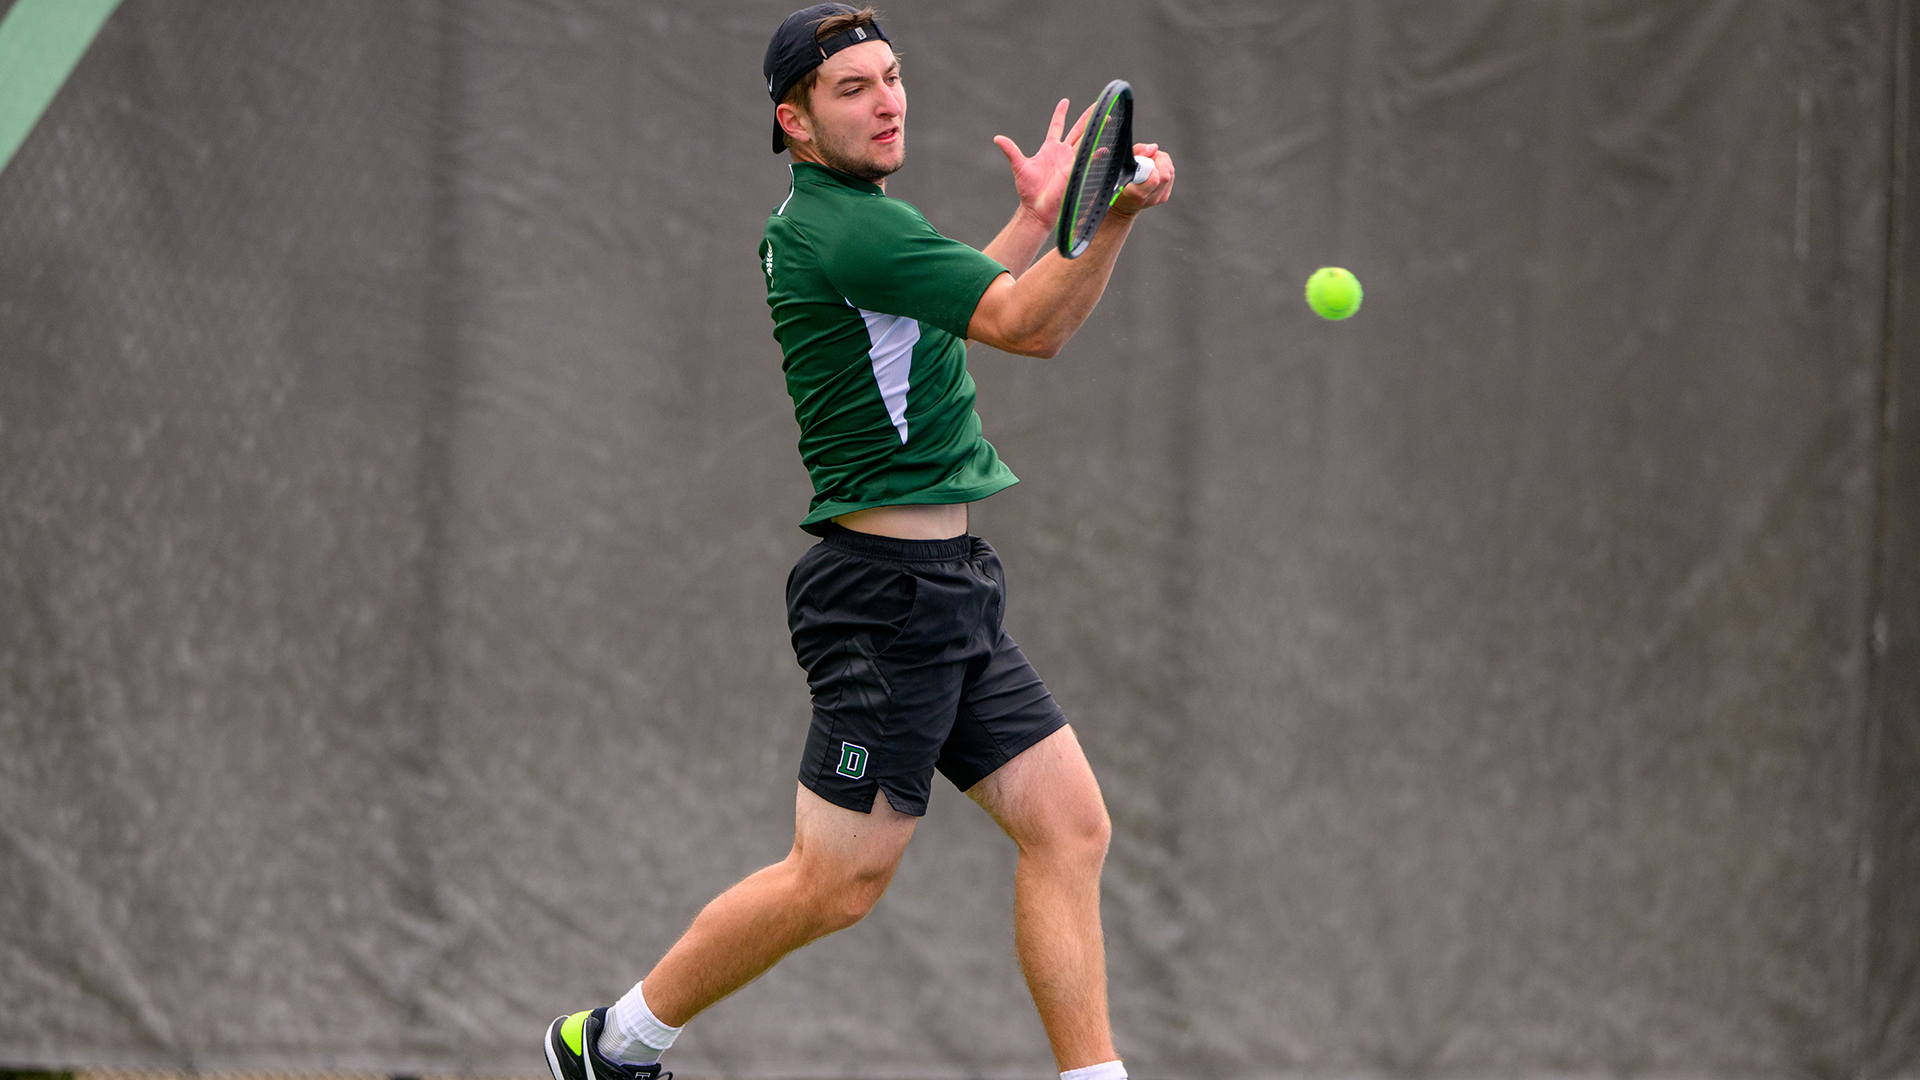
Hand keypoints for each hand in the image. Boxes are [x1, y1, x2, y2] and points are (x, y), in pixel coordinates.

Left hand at [994, 98, 1096, 227]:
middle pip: (1077, 129)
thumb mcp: (1019, 166)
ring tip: (1106, 118)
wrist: (1037, 208)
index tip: (1065, 101)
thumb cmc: (1028, 190)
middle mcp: (1062, 153)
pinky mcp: (1075, 170)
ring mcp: (1071, 161)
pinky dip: (1096, 153)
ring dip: (1095, 129)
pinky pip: (1088, 159)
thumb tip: (997, 138)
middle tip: (1097, 104)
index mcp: (1049, 148)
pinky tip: (1104, 147)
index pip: (1057, 126)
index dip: (1061, 113)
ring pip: (1085, 140)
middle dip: (1087, 117)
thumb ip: (1011, 151)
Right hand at [1111, 143, 1173, 215]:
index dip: (1150, 165)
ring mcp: (1156, 199)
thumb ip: (1137, 152)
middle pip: (1165, 175)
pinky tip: (1155, 169)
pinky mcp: (1163, 197)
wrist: (1122, 205)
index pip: (1154, 179)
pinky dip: (1165, 169)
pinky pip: (1171, 177)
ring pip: (1170, 174)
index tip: (1142, 161)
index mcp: (1135, 193)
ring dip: (1162, 163)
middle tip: (1148, 158)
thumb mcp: (1121, 164)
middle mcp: (1147, 198)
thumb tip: (1154, 148)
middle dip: (1159, 160)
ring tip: (1150, 163)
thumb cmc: (1119, 183)